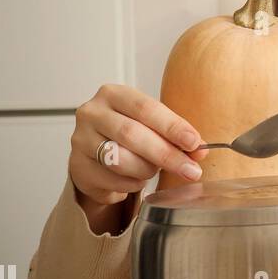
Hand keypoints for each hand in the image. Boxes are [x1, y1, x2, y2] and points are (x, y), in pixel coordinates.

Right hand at [69, 83, 208, 208]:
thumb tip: (200, 150)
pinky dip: (132, 184)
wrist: (97, 155)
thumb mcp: (153, 126)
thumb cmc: (130, 134)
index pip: (145, 108)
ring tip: (155, 171)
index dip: (172, 126)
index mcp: (113, 94)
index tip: (194, 143)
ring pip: (120, 160)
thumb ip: (175, 135)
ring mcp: (80, 140)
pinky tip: (137, 179)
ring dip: (147, 170)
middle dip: (166, 154)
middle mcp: (92, 113)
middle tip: (190, 170)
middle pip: (132, 134)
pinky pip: (112, 180)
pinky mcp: (77, 166)